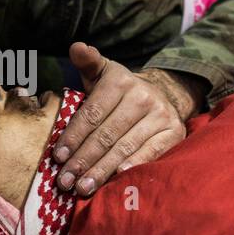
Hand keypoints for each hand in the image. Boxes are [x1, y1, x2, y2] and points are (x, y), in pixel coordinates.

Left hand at [51, 42, 194, 195]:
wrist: (162, 94)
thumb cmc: (118, 91)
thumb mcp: (102, 74)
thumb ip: (87, 63)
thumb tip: (76, 47)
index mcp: (120, 81)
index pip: (92, 114)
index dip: (74, 137)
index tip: (58, 157)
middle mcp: (143, 96)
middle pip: (106, 135)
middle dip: (83, 160)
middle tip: (66, 181)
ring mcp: (161, 115)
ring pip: (125, 147)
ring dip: (102, 170)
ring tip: (83, 188)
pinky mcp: (175, 131)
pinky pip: (151, 153)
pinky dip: (133, 167)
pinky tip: (117, 178)